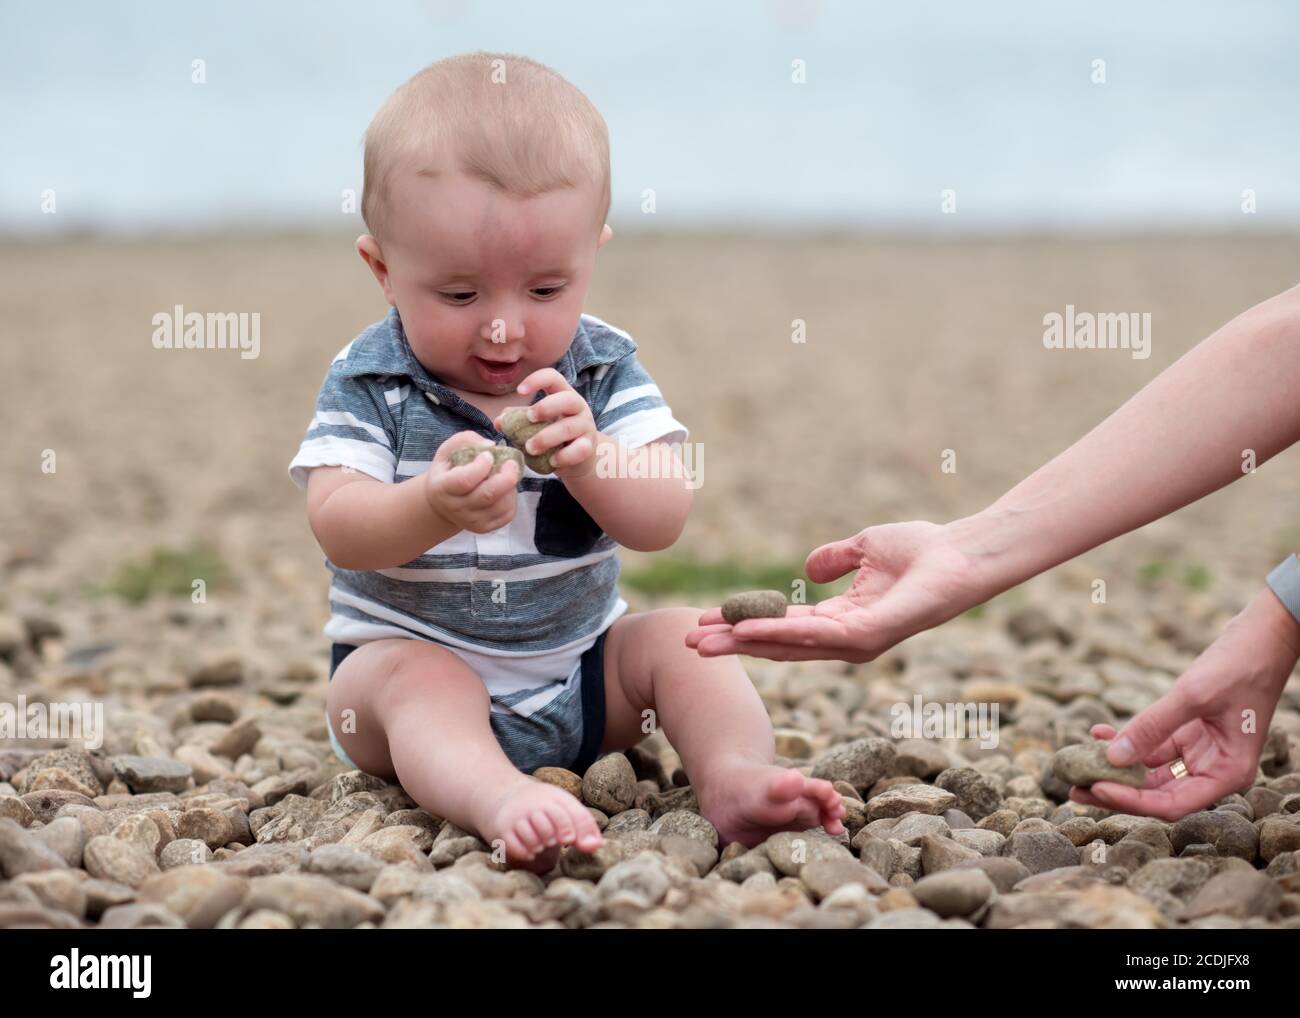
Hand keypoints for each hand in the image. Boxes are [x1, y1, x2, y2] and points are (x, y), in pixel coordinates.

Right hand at [424, 430, 519, 533]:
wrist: (442, 504)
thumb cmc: (448, 471)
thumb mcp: (448, 451)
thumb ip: (466, 441)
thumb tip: (490, 445)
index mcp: (442, 488)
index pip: (465, 480)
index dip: (481, 466)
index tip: (489, 455)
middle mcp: (456, 508)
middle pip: (487, 495)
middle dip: (506, 477)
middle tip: (512, 463)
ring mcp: (471, 521)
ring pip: (501, 505)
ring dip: (510, 487)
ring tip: (506, 474)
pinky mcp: (485, 528)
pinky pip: (507, 514)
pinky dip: (511, 498)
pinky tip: (505, 489)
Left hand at [496, 368, 597, 478]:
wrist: (578, 459)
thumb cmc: (554, 436)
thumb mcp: (536, 424)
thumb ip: (518, 420)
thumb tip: (499, 421)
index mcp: (563, 395)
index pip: (553, 377)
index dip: (536, 380)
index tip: (519, 391)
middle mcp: (578, 407)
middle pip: (568, 399)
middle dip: (546, 407)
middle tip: (529, 418)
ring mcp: (586, 426)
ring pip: (570, 427)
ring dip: (547, 437)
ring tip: (530, 448)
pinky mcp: (589, 446)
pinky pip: (580, 449)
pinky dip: (564, 456)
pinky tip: (552, 461)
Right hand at [685, 520, 997, 661]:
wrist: (960, 556)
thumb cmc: (923, 551)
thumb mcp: (866, 548)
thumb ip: (835, 559)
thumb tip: (808, 570)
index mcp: (842, 620)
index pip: (784, 627)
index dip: (746, 625)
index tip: (708, 621)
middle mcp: (845, 639)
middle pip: (778, 646)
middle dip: (734, 644)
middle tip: (691, 643)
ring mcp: (856, 642)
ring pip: (790, 646)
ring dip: (746, 643)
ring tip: (708, 640)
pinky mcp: (869, 636)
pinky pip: (817, 636)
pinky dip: (781, 634)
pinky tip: (751, 631)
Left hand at [1067, 588, 1299, 820]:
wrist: (1262, 636)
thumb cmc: (1240, 666)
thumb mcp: (1192, 695)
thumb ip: (1152, 727)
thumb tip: (1113, 758)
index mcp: (1227, 772)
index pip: (1173, 803)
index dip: (1132, 800)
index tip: (1097, 788)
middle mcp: (1214, 769)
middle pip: (1158, 793)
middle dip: (1116, 790)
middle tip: (1074, 790)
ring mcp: (1201, 752)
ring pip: (1151, 771)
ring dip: (1115, 767)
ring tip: (1076, 765)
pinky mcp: (1189, 733)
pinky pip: (1152, 746)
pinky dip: (1126, 740)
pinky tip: (1099, 731)